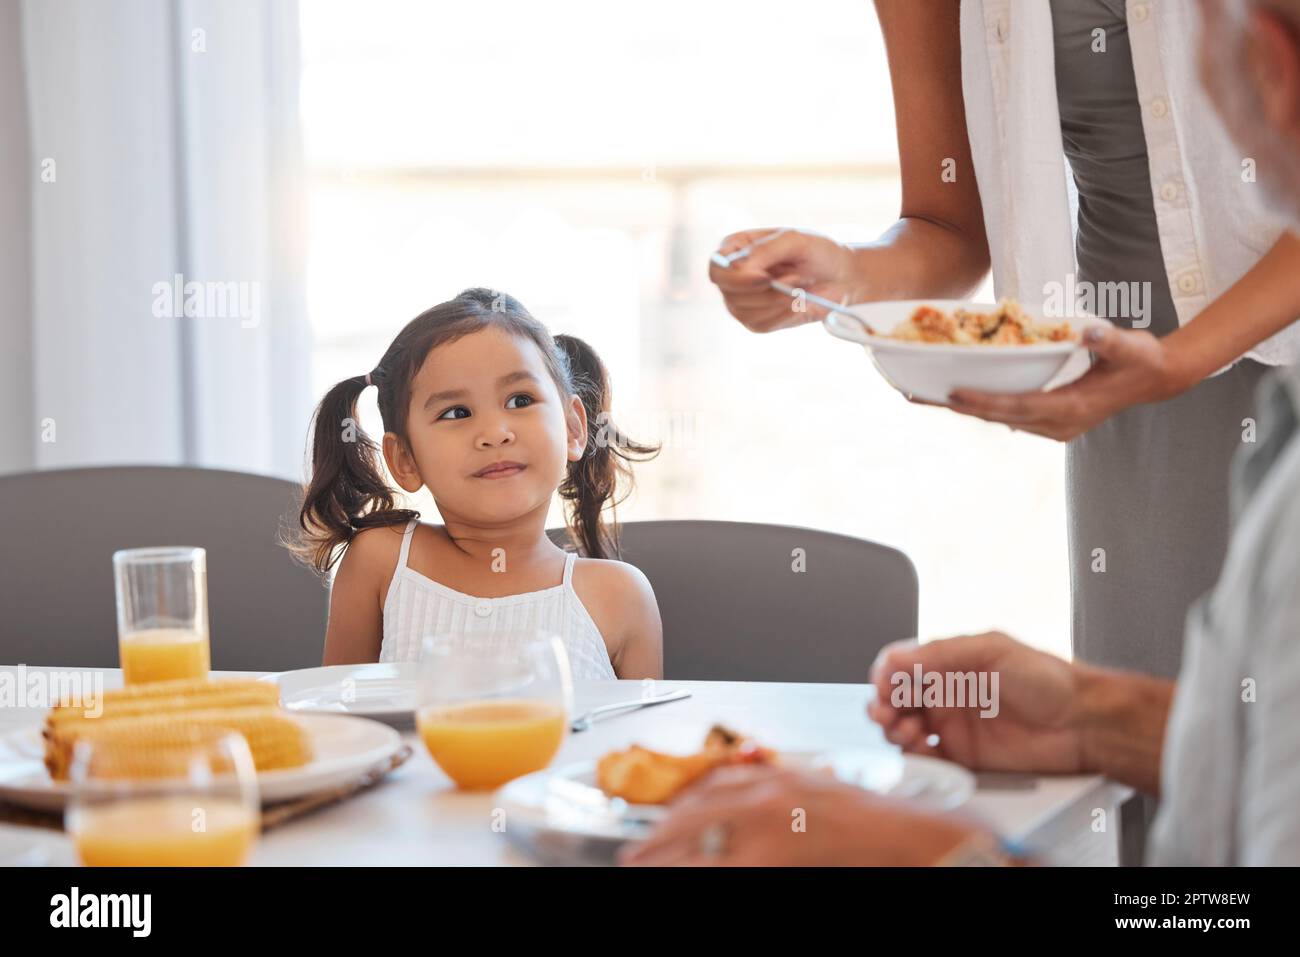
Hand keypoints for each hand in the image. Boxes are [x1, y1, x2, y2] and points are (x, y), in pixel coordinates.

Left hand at [617, 764, 980, 865]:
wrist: (923, 840)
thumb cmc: (883, 826)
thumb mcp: (823, 799)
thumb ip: (783, 802)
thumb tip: (744, 814)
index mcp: (783, 777)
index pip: (714, 787)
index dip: (679, 806)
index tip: (658, 820)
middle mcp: (772, 793)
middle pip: (698, 812)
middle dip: (661, 833)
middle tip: (634, 852)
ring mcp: (773, 824)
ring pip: (702, 838)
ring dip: (667, 852)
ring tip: (640, 865)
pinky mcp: (778, 854)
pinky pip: (725, 866)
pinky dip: (701, 869)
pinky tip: (684, 876)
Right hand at [708, 228, 861, 332]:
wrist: (841, 277)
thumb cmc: (817, 252)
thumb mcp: (794, 240)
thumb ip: (766, 250)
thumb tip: (744, 270)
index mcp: (735, 249)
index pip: (716, 268)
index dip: (735, 277)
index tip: (765, 278)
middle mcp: (734, 276)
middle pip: (728, 293)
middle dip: (764, 291)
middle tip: (797, 278)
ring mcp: (742, 301)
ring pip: (743, 312)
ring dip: (778, 301)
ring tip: (802, 285)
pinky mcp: (757, 321)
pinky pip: (760, 324)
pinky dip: (782, 314)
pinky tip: (798, 302)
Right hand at [867, 631, 1088, 774]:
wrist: (1082, 723)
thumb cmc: (1048, 680)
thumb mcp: (992, 649)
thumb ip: (942, 653)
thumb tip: (898, 657)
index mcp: (951, 664)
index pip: (902, 667)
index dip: (886, 675)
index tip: (883, 685)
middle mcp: (948, 694)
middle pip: (897, 699)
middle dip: (883, 705)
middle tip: (885, 712)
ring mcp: (953, 726)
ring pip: (905, 729)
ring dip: (895, 730)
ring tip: (906, 731)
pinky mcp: (963, 757)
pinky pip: (927, 759)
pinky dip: (915, 756)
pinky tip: (921, 749)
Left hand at [942, 324, 1189, 440]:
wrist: (1156, 379)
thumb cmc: (1141, 358)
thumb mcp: (1130, 345)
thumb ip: (1108, 340)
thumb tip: (1088, 333)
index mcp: (1073, 408)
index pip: (1019, 406)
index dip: (985, 402)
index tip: (953, 395)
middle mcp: (1060, 425)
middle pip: (1001, 417)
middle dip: (960, 407)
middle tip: (918, 396)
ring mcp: (1055, 427)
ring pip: (1002, 419)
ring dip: (967, 408)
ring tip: (927, 397)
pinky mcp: (1051, 422)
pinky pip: (1010, 415)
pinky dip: (985, 406)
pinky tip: (960, 396)